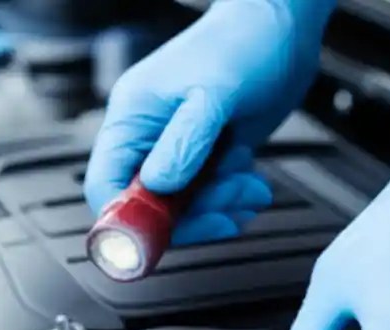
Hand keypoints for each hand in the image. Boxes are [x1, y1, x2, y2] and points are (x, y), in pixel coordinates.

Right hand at [83, 0, 332, 245]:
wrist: (283, 28)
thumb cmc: (243, 44)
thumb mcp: (213, 95)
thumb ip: (186, 142)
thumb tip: (159, 185)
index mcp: (132, 119)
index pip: (105, 184)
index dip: (123, 221)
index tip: (155, 242)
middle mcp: (150, 138)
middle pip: (148, 206)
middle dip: (190, 216)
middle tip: (225, 210)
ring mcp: (180, 149)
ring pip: (185, 206)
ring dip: (220, 206)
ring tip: (248, 187)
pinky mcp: (209, 156)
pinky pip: (211, 197)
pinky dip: (233, 200)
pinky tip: (253, 186)